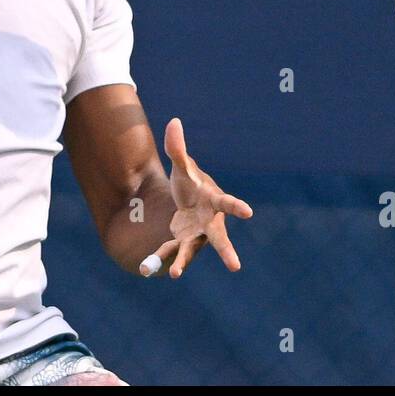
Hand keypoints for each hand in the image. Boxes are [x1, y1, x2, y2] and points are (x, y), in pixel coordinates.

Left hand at [142, 117, 253, 278]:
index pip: (227, 203)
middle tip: (235, 266)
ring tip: (174, 274)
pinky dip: (160, 259)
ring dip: (182, 263)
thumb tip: (173, 121)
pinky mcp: (182, 243)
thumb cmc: (191, 183)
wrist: (187, 200)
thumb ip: (177, 148)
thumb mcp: (182, 166)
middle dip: (226, 252)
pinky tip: (146, 268)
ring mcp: (196, 236)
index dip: (237, 207)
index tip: (248, 212)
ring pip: (191, 251)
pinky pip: (171, 251)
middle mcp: (209, 223)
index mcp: (213, 202)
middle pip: (219, 239)